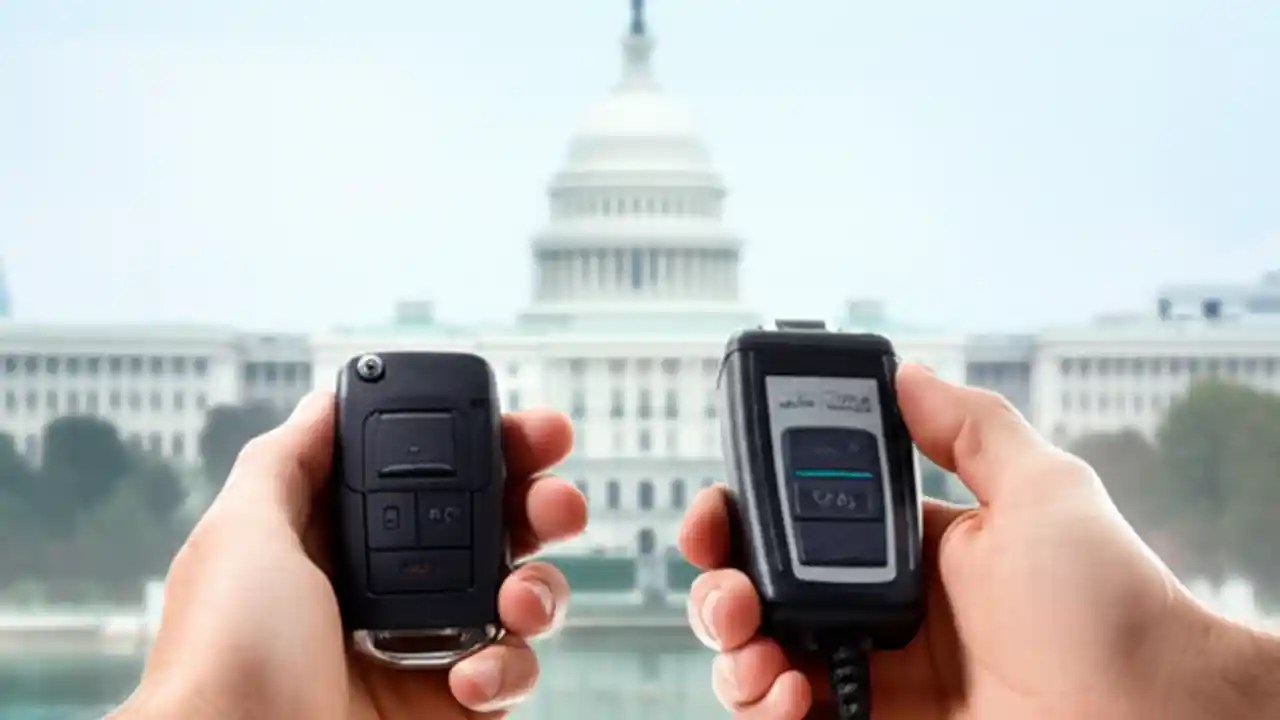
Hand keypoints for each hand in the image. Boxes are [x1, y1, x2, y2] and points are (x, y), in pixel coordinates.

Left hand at [111, 392, 586, 719]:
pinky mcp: (447, 708)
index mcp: (345, 538)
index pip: (436, 475)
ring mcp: (423, 650)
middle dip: (540, 506)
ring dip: (540, 588)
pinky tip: (471, 677)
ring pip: (519, 598)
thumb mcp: (242, 535)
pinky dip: (508, 671)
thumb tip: (329, 400)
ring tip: (521, 599)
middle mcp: (391, 587)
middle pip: (493, 528)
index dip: (489, 447)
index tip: (533, 433)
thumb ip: (288, 459)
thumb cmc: (224, 656)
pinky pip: (512, 676)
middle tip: (558, 502)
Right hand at [679, 365, 1279, 718]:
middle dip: (718, 588)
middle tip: (732, 593)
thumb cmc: (1111, 606)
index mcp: (904, 551)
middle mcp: (875, 611)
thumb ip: (972, 427)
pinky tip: (790, 695)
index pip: (793, 525)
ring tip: (761, 653)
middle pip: (756, 595)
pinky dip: (763, 710)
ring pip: (754, 663)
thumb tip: (910, 374)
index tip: (718, 516)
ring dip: (731, 653)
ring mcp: (869, 678)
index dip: (741, 519)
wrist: (1147, 713)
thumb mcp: (1044, 490)